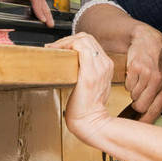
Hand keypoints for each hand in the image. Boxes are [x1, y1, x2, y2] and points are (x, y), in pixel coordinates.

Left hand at [0, 0, 53, 26]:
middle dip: (45, 12)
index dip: (39, 8)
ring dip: (46, 13)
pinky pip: (38, 2)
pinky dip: (42, 10)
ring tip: (50, 22)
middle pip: (40, 0)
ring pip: (41, 2)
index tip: (42, 18)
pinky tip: (45, 16)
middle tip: (49, 23)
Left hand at [48, 32, 113, 146]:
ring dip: (66, 41)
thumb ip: (87, 72)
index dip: (74, 41)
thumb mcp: (91, 85)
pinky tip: (59, 52)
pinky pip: (81, 48)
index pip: (91, 43)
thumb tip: (72, 64)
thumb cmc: (86, 108)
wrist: (90, 122)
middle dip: (68, 39)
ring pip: (84, 39)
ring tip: (55, 49)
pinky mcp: (89, 74)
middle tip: (55, 47)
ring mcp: (99, 68)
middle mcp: (105, 64)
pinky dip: (68, 45)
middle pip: (88, 38)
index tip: (61, 48)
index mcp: (106, 66)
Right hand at [125, 24, 161, 120]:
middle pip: (142, 106)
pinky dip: (129, 82)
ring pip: (133, 96)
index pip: (157, 109)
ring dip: (134, 91)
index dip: (147, 120)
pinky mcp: (136, 68)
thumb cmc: (157, 60)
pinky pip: (128, 85)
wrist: (147, 39)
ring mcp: (148, 73)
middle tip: (137, 98)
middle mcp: (160, 80)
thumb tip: (151, 116)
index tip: (139, 125)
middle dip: (137, 105)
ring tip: (140, 79)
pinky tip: (135, 73)